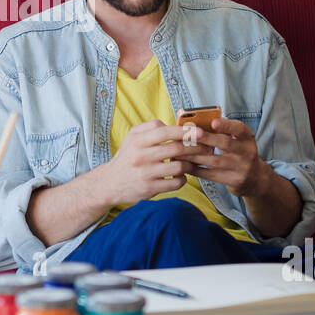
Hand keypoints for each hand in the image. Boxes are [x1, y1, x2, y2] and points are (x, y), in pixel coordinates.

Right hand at [96, 119, 211, 204]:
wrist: (110, 183)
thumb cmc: (127, 157)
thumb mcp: (132, 137)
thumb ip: (151, 127)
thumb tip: (174, 125)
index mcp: (137, 140)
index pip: (164, 131)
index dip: (184, 131)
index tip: (200, 131)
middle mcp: (140, 156)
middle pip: (176, 149)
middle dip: (194, 147)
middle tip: (204, 148)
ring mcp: (145, 174)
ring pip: (178, 166)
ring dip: (189, 164)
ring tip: (190, 163)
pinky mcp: (149, 189)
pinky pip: (175, 183)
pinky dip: (182, 179)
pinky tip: (180, 176)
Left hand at [186, 117, 275, 200]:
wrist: (256, 178)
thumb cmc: (239, 153)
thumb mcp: (238, 140)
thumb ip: (223, 131)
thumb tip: (196, 122)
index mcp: (247, 137)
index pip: (239, 129)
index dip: (226, 125)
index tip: (213, 122)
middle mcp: (247, 151)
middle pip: (225, 143)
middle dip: (205, 139)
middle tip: (188, 135)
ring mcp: (242, 167)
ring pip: (215, 161)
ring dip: (195, 156)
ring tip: (179, 152)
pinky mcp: (234, 180)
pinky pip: (212, 175)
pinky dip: (197, 170)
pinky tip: (185, 166)